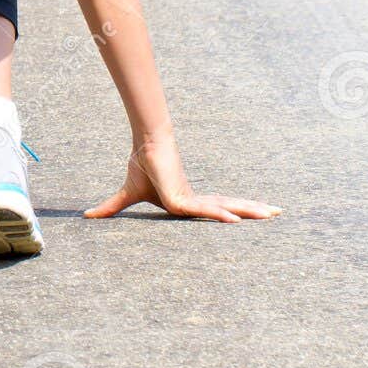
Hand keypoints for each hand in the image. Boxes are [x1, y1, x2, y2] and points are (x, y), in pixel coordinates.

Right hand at [85, 130, 279, 223]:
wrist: (143, 146)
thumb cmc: (141, 165)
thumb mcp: (129, 196)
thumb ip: (113, 207)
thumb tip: (87, 215)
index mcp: (187, 200)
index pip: (216, 209)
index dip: (233, 213)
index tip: (251, 219)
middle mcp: (196, 199)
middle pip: (230, 207)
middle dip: (254, 211)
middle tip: (279, 213)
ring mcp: (192, 199)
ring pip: (226, 208)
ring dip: (250, 211)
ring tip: (276, 213)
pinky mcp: (183, 199)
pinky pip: (205, 211)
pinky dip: (220, 215)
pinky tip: (237, 221)